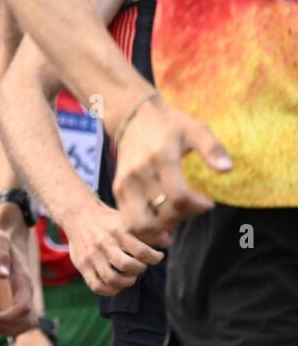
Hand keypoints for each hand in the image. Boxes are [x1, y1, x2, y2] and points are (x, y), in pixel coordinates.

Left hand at [0, 208, 35, 336]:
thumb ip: (1, 257)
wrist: (11, 234)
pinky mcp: (22, 296)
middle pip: (29, 320)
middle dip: (10, 327)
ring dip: (12, 329)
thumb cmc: (1, 238)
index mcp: (22, 280)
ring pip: (29, 322)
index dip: (9, 318)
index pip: (23, 308)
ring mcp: (26, 294)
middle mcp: (28, 290)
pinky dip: (13, 325)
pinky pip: (25, 318)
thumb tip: (2, 274)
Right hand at [61, 198, 163, 294]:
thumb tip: (168, 241)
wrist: (77, 215)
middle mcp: (103, 243)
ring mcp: (91, 255)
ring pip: (112, 278)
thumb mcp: (126, 219)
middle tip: (141, 266)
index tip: (157, 257)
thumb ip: (146, 231)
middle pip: (126, 266)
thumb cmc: (107, 219)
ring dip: (127, 282)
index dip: (155, 258)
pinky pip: (97, 286)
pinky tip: (117, 285)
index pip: (141, 251)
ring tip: (130, 276)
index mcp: (116, 230)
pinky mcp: (82, 265)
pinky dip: (110, 290)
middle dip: (140, 269)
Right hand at [112, 97, 225, 243]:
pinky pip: (129, 219)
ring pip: (141, 223)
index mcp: (161, 158)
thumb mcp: (196, 129)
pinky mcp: (117, 188)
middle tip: (192, 208)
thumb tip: (227, 169)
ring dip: (161, 227)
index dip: (198, 207)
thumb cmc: (170, 124)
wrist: (133, 117)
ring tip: (176, 218)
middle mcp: (139, 172)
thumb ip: (212, 148)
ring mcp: (125, 182)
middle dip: (183, 218)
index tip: (208, 202)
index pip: (179, 197)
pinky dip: (145, 229)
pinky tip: (161, 224)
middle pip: (161, 214)